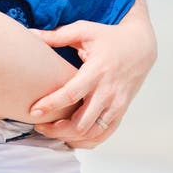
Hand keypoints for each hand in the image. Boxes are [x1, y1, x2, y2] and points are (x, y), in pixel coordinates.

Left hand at [29, 3, 156, 147]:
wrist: (141, 47)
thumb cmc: (109, 37)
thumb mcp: (84, 30)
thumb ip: (56, 36)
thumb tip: (31, 33)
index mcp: (96, 71)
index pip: (71, 94)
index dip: (51, 105)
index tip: (33, 111)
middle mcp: (107, 92)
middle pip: (81, 122)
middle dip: (57, 129)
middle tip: (39, 125)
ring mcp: (116, 104)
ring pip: (92, 133)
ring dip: (69, 137)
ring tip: (51, 131)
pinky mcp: (120, 111)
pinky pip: (104, 134)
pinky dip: (87, 141)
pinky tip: (71, 138)